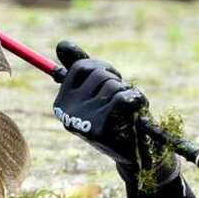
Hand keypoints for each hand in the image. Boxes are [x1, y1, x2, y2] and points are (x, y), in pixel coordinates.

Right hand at [52, 40, 152, 169]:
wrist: (135, 153)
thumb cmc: (116, 118)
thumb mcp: (96, 91)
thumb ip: (79, 67)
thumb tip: (62, 43)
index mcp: (62, 103)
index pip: (82, 67)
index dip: (103, 68)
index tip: (112, 79)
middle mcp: (67, 112)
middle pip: (99, 74)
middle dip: (117, 81)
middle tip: (122, 98)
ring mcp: (83, 121)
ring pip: (113, 86)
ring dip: (127, 93)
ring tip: (128, 110)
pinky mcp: (101, 128)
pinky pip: (123, 98)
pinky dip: (136, 100)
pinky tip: (136, 112)